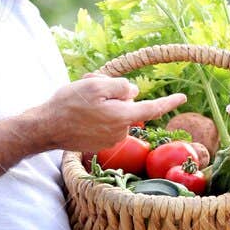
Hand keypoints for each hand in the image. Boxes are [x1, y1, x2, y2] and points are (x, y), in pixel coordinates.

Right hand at [36, 76, 186, 153]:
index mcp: (122, 117)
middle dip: (114, 94)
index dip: (168, 102)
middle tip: (91, 85)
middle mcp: (120, 132)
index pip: (152, 108)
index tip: (182, 97)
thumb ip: (120, 87)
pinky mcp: (100, 144)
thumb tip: (133, 92)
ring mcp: (110, 140)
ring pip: (115, 113)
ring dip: (103, 103)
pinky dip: (96, 114)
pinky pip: (105, 123)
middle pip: (127, 105)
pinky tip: (79, 112)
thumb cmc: (69, 105)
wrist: (47, 128)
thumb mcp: (96, 86)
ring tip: (80, 100)